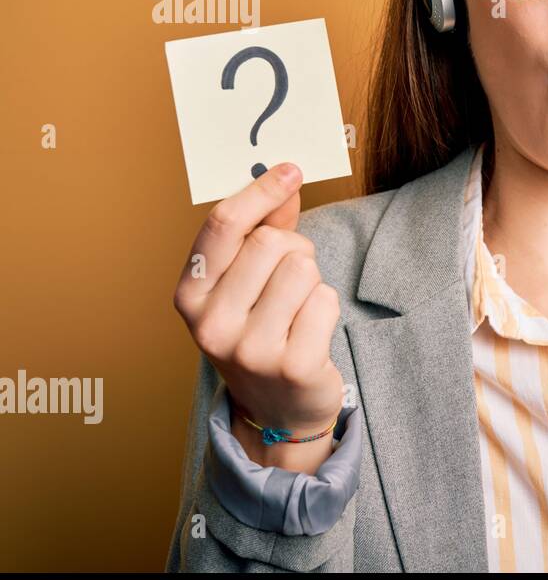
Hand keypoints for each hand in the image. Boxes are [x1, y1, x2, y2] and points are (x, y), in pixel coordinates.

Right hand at [173, 163, 343, 465]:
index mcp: (190, 296)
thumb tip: (285, 179)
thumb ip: (264, 228)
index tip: (291, 170)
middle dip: (293, 249)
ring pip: (303, 269)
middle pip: (271, 243)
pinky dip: (326, 307)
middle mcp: (211, 325)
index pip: (222, 226)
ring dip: (311, 280)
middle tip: (291, 277)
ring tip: (297, 307)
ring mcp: (250, 350)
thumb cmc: (262, 329)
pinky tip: (310, 331)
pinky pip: (325, 300)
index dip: (260, 191)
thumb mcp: (248, 281)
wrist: (278, 408)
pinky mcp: (292, 366)